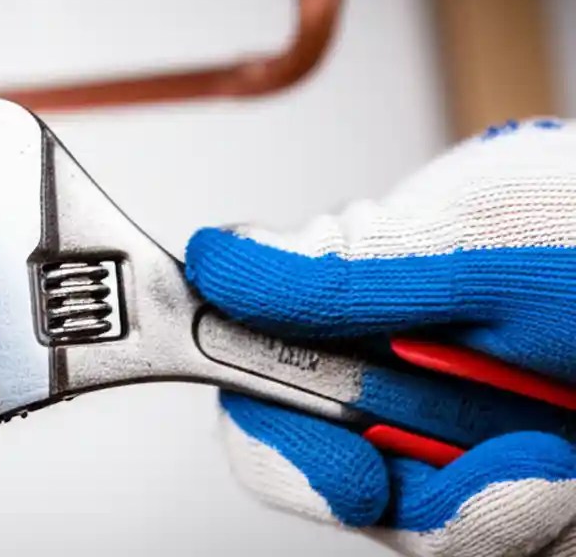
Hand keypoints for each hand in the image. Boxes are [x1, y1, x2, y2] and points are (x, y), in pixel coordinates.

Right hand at [184, 119, 575, 556]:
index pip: (256, 369)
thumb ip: (351, 267)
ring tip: (559, 460)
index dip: (276, 430)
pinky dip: (526, 523)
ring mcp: (452, 445)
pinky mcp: (508, 498)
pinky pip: (478, 544)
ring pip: (410, 526)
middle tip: (506, 461)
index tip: (349, 468)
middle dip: (408, 491)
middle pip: (321, 474)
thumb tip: (222, 263)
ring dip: (487, 509)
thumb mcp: (493, 237)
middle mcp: (394, 375)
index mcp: (365, 298)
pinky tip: (564, 481)